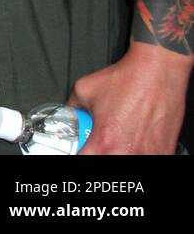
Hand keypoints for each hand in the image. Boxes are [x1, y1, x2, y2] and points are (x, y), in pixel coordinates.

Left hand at [69, 42, 191, 153]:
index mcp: (104, 143)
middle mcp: (127, 153)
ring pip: (126, 160)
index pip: (83, 161)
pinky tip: (136, 136)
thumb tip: (70, 113)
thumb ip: (73, 107)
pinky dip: (138, 149)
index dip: (79, 153)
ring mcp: (148, 155)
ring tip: (121, 136)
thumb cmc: (127, 80)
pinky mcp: (164, 151)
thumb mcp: (84, 89)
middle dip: (99, 152)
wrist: (157, 72)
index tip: (80, 148)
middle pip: (104, 161)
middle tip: (101, 140)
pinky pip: (145, 157)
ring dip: (119, 151)